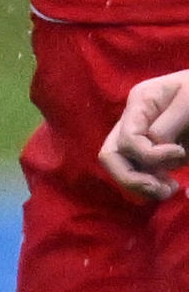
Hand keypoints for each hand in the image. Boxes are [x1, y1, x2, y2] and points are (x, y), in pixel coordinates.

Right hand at [108, 67, 188, 196]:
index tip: (180, 152)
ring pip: (122, 167)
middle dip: (131, 179)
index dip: (151, 155)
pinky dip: (152, 183)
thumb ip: (169, 123)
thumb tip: (156, 146)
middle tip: (161, 188)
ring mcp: (142, 135)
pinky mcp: (156, 149)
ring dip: (142, 185)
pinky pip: (141, 170)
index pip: (127, 140)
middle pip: (110, 155)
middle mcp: (134, 120)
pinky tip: (171, 184)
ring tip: (169, 188)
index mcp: (139, 103)